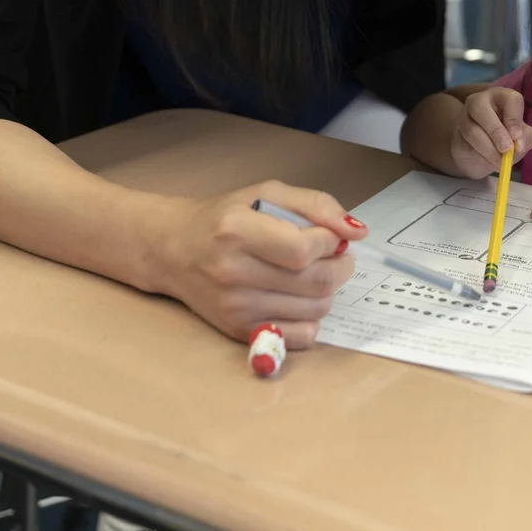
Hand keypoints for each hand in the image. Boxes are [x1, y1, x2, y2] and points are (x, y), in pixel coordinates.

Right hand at [160, 180, 359, 344]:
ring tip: (314, 272)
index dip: (331, 242)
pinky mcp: (240, 331)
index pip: (303, 250)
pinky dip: (311, 318)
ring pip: (314, 309)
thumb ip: (316, 205)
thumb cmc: (224, 217)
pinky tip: (299, 298)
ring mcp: (236, 307)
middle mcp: (233, 273)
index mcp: (237, 231)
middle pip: (315, 282)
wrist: (175, 250)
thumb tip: (357, 231)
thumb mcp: (267, 193)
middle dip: (340, 265)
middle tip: (336, 254)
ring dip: (328, 290)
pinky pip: (300, 337)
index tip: (331, 235)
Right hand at [450, 87, 531, 179]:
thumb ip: (527, 138)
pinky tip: (489, 160)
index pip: (510, 99)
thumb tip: (520, 144)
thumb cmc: (507, 140)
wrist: (483, 154)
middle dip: (495, 130)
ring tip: (500, 162)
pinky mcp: (456, 133)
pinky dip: (480, 155)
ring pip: (471, 129)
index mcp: (502, 97)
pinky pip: (465, 144)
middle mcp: (480, 101)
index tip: (517, 136)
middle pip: (479, 107)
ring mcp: (464, 116)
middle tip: (506, 149)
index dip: (514, 117)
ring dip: (488, 148)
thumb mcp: (522, 139)